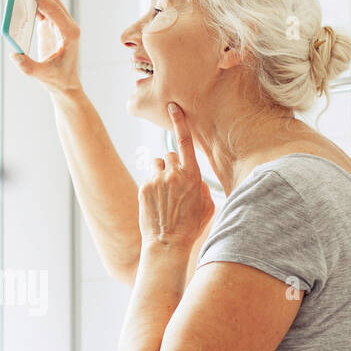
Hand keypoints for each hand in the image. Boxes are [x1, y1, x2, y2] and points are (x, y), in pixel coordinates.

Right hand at [7, 0, 82, 96]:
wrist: (65, 84)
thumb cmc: (58, 80)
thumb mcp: (42, 75)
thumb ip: (27, 66)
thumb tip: (13, 55)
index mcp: (69, 33)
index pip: (54, 9)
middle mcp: (69, 26)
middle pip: (52, 1)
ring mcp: (62, 26)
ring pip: (50, 4)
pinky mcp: (55, 28)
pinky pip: (45, 12)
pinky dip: (34, 6)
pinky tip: (22, 5)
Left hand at [138, 102, 214, 247]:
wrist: (167, 244)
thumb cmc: (190, 228)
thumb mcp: (207, 207)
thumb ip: (203, 187)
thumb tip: (196, 180)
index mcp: (192, 175)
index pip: (184, 141)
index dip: (179, 122)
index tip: (172, 107)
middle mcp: (173, 173)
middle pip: (169, 155)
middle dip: (171, 165)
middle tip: (173, 185)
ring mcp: (156, 179)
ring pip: (157, 165)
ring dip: (160, 174)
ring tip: (164, 195)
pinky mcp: (143, 187)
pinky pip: (148, 178)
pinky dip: (152, 187)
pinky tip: (157, 204)